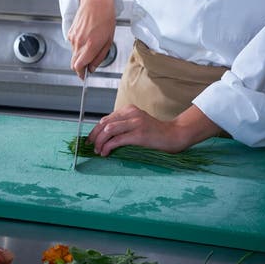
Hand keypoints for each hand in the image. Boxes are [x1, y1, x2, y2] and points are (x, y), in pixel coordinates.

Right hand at [68, 0, 115, 76]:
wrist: (96, 0)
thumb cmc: (105, 16)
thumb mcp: (109, 39)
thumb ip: (100, 56)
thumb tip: (92, 67)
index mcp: (90, 45)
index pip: (79, 67)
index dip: (81, 74)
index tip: (85, 76)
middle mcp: (79, 42)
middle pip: (74, 63)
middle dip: (81, 67)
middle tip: (89, 65)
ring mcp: (73, 37)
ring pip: (74, 53)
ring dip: (81, 55)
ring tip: (92, 45)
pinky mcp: (70, 31)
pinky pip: (73, 44)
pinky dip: (78, 46)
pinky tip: (87, 38)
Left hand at [88, 104, 221, 156]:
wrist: (174, 135)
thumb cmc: (155, 132)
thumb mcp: (137, 123)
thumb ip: (123, 125)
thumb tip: (104, 135)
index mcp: (129, 110)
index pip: (106, 118)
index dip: (95, 130)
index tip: (90, 140)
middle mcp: (131, 113)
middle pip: (104, 123)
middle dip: (94, 136)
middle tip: (91, 147)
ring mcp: (135, 123)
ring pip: (108, 130)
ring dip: (100, 142)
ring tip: (98, 151)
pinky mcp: (139, 134)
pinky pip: (117, 140)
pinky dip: (108, 147)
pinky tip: (106, 153)